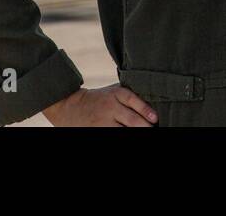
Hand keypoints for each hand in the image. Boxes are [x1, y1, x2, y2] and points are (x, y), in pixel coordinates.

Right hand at [42, 85, 157, 125]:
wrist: (71, 107)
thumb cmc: (99, 98)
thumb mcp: (113, 91)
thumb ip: (130, 94)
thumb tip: (153, 100)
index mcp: (115, 94)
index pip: (132, 100)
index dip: (145, 110)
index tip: (155, 118)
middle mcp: (110, 108)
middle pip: (132, 120)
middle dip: (145, 127)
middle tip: (153, 129)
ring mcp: (104, 122)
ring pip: (124, 132)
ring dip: (135, 132)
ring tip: (144, 131)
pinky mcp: (99, 132)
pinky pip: (115, 136)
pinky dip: (123, 135)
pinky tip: (129, 133)